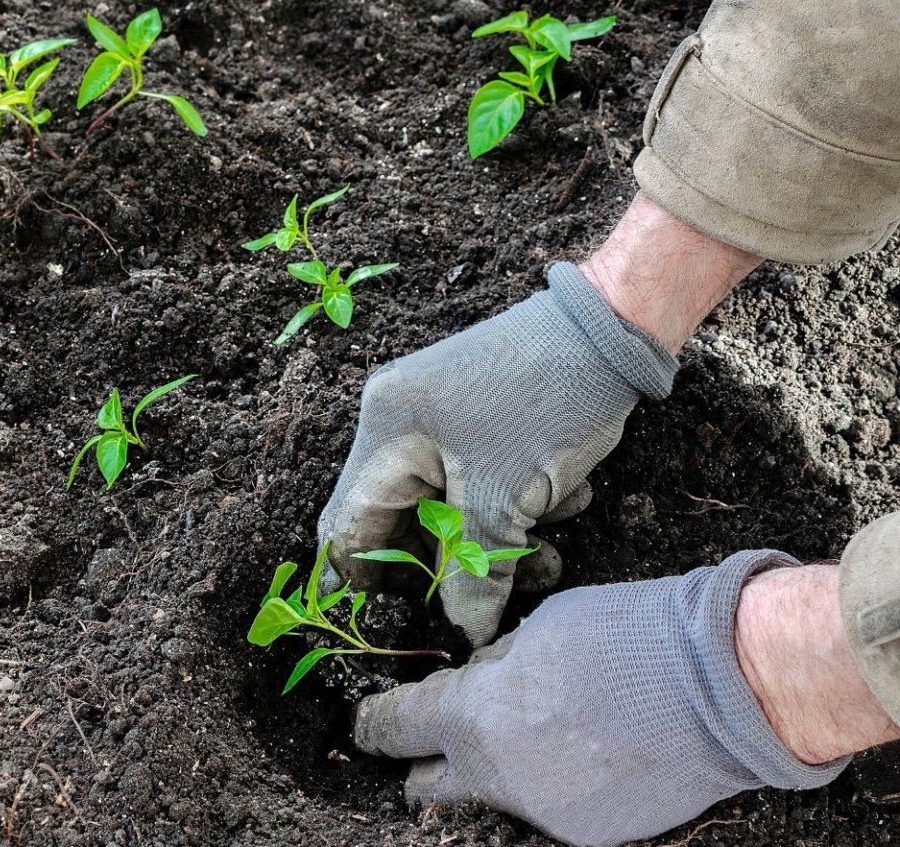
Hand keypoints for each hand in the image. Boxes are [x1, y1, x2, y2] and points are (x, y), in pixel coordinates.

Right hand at [317, 261, 675, 644]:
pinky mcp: (473, 415)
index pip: (348, 525)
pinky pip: (475, 479)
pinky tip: (563, 499)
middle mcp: (396, 419)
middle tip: (493, 595)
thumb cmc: (550, 405)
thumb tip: (462, 638)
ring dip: (495, 539)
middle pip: (401, 521)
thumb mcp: (508, 504)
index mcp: (385, 433)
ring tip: (551, 554)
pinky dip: (512, 503)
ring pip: (448, 506)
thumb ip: (473, 577)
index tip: (400, 625)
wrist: (616, 326)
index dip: (366, 583)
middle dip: (452, 563)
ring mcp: (434, 414)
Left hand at [353, 551, 847, 846]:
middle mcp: (499, 778)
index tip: (365, 722)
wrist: (726, 687)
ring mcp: (545, 813)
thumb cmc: (629, 639)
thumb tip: (484, 678)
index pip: (394, 729)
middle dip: (423, 763)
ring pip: (498, 796)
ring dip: (502, 768)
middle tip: (431, 741)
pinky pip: (551, 807)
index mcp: (471, 719)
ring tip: (538, 732)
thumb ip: (496, 666)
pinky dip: (554, 782)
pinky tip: (584, 752)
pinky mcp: (591, 834)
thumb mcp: (539, 631)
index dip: (375, 723)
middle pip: (428, 787)